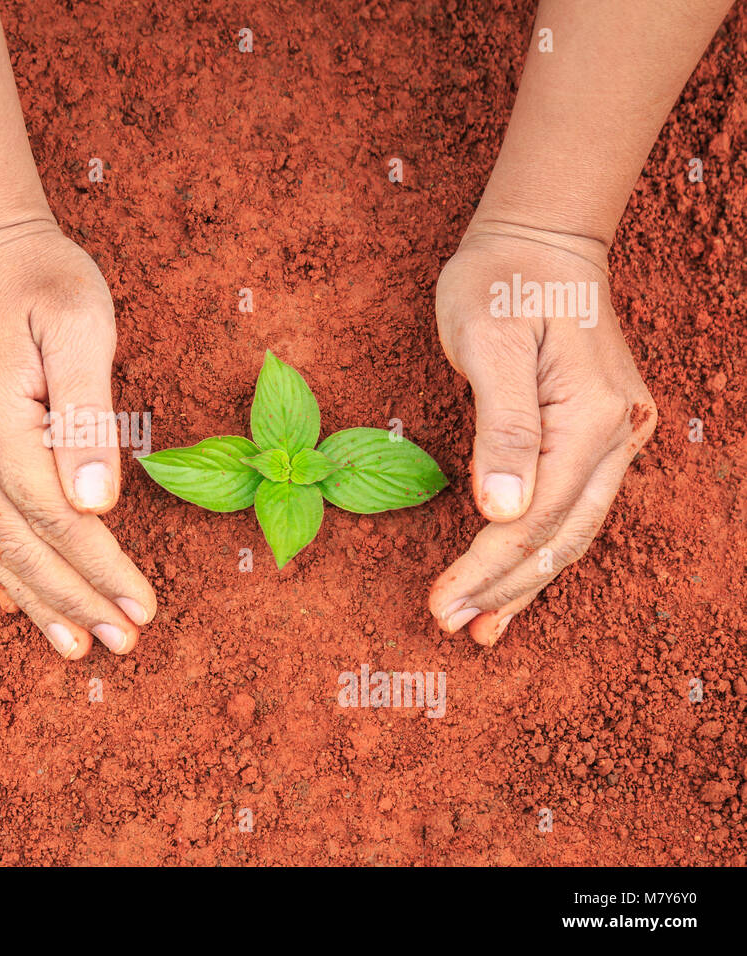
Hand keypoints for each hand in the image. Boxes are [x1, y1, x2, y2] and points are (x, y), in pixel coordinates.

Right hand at [0, 221, 155, 658]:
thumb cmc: (40, 277)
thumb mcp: (80, 324)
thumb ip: (88, 416)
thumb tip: (97, 506)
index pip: (54, 515)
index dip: (101, 568)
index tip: (142, 608)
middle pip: (18, 543)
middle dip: (73, 598)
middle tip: (118, 645)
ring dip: (34, 598)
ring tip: (73, 645)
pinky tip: (20, 601)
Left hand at [428, 225, 656, 645]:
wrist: (538, 240)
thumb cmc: (502, 282)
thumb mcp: (490, 343)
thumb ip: (501, 429)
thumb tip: (500, 512)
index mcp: (590, 417)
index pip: (536, 517)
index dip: (487, 567)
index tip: (442, 603)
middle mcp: (615, 435)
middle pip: (560, 535)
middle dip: (504, 587)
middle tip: (451, 626)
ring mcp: (613, 437)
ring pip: (571, 530)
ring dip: (525, 582)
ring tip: (483, 628)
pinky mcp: (595, 435)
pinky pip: (570, 507)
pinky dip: (540, 550)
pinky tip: (515, 583)